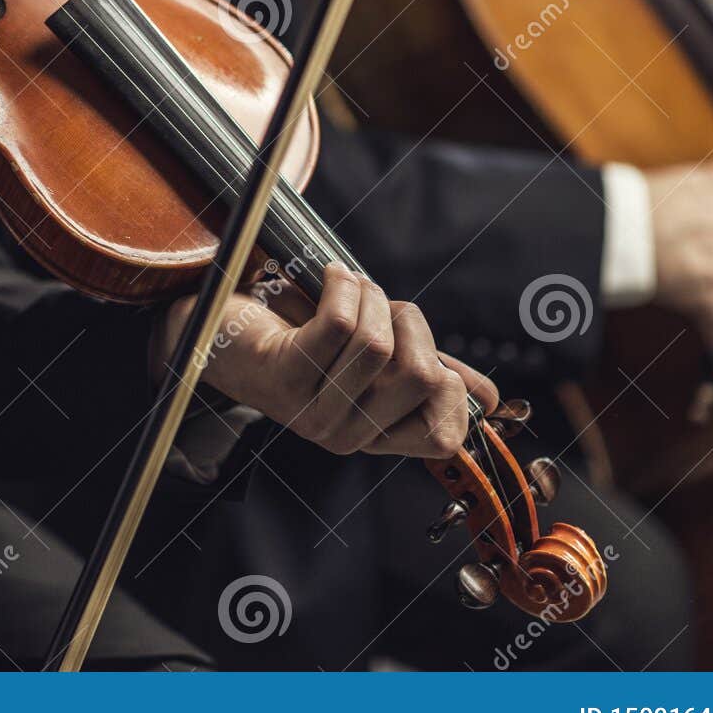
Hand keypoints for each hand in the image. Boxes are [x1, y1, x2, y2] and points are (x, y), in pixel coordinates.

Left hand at [155, 263, 498, 457]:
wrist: (221, 332)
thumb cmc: (302, 342)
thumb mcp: (373, 362)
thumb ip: (431, 378)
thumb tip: (491, 400)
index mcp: (374, 437)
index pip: (445, 436)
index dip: (449, 383)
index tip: (421, 349)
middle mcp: (345, 437)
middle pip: (421, 375)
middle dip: (409, 322)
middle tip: (378, 307)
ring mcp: (312, 413)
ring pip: (378, 342)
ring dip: (370, 296)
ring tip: (348, 287)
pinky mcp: (284, 377)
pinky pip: (340, 323)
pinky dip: (343, 284)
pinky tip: (330, 275)